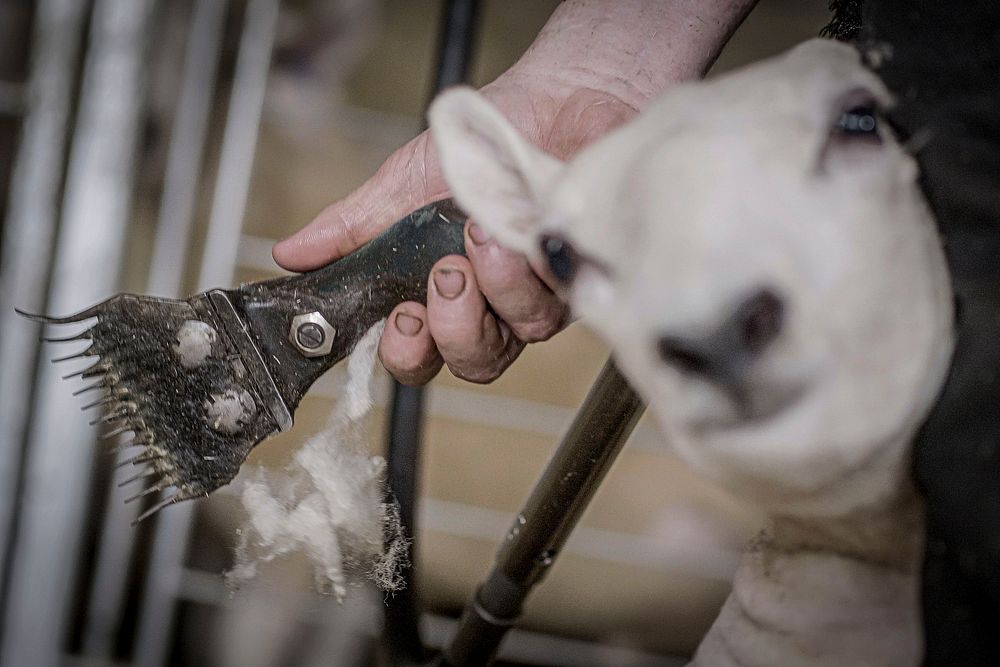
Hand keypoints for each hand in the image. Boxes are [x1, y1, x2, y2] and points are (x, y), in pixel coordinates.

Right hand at [273, 69, 636, 383]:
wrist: (550, 100)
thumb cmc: (476, 147)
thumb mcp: (399, 186)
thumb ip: (351, 227)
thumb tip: (290, 256)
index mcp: (443, 297)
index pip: (423, 357)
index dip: (410, 352)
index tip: (402, 318)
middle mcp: (496, 307)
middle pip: (476, 362)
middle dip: (455, 327)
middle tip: (446, 273)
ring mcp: (545, 292)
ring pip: (525, 330)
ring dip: (499, 285)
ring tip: (484, 231)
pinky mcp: (585, 270)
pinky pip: (563, 292)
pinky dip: (537, 261)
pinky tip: (525, 224)